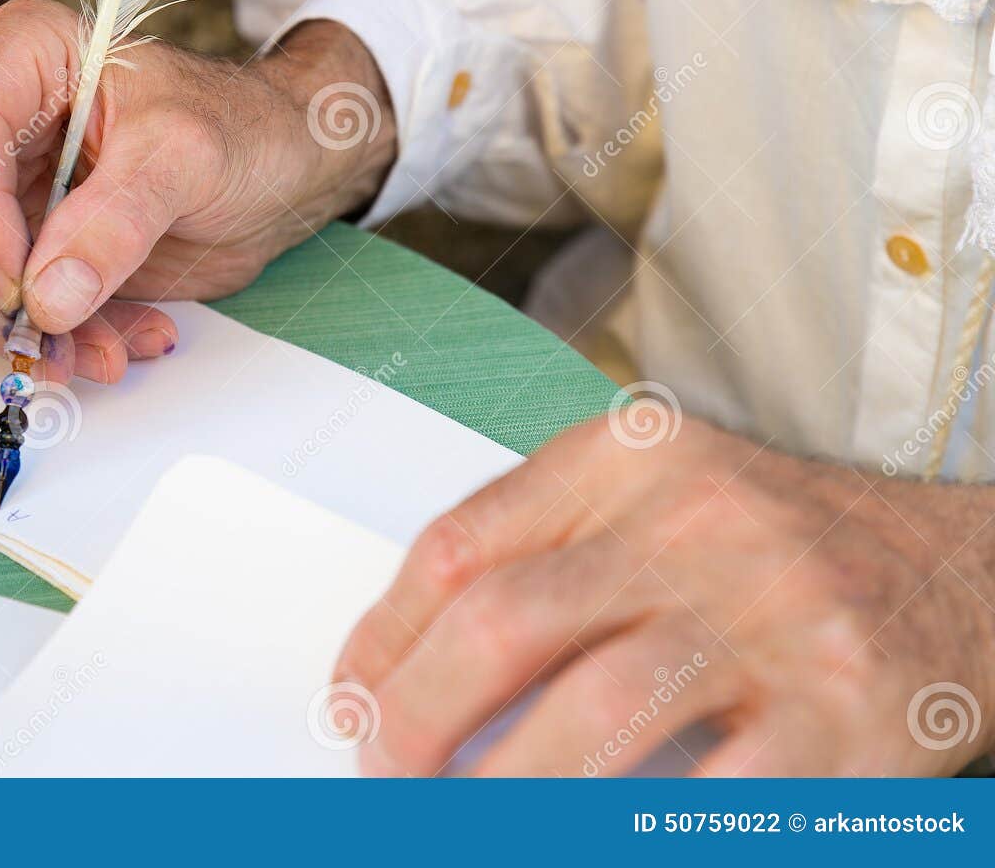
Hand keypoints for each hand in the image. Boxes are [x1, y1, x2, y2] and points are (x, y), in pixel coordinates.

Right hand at [0, 0, 394, 381]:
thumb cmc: (244, 126)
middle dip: (2, 296)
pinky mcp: (43, 246)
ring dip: (38, 331)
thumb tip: (48, 295)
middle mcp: (7, 122)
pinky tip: (131, 342)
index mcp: (27, 58)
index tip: (20, 287)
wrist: (286, 164)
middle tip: (53, 343)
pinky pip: (30, 305)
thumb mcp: (186, 158)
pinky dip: (73, 338)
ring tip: (107, 355)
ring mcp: (19, 189)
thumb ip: (116, 222)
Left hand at [335, 415, 994, 775]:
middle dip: (417, 719)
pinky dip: (624, 830)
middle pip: (505, 622)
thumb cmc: (776, 543)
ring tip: (461, 823)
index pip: (459, 545)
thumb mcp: (652, 498)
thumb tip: (403, 671)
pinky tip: (586, 834)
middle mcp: (700, 523)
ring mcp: (777, 619)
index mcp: (630, 456)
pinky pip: (706, 800)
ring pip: (594, 718)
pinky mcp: (844, 718)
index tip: (353, 706)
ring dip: (504, 797)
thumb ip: (539, 553)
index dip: (382, 642)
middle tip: (388, 777)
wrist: (961, 566)